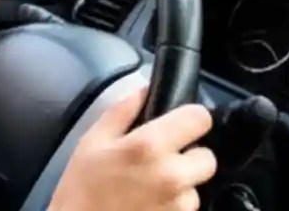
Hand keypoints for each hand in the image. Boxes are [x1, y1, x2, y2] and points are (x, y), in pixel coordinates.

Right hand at [49, 87, 216, 210]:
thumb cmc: (81, 189)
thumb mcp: (92, 141)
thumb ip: (122, 110)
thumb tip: (145, 89)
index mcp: (149, 146)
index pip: (200, 118)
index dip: (190, 118)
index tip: (179, 124)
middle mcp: (171, 175)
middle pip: (207, 157)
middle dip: (189, 156)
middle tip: (162, 160)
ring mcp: (178, 205)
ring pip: (196, 186)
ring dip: (181, 185)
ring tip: (150, 187)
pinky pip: (186, 208)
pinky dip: (173, 205)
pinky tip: (150, 204)